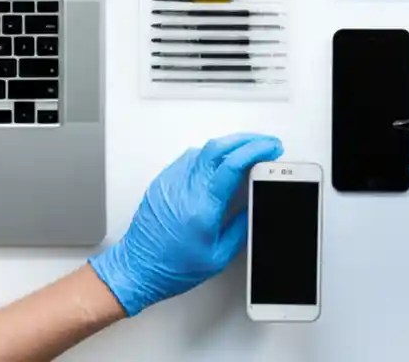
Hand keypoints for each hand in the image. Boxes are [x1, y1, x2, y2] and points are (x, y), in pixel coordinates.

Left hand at [89, 133, 283, 315]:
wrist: (137, 269)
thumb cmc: (172, 268)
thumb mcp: (218, 256)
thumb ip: (240, 227)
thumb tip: (254, 206)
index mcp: (202, 208)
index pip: (232, 165)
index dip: (256, 150)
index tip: (271, 148)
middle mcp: (184, 189)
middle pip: (218, 148)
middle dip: (246, 140)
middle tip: (264, 143)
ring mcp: (171, 182)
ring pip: (203, 149)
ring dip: (228, 145)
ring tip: (246, 151)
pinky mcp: (163, 182)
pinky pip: (189, 158)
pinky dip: (209, 154)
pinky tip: (220, 161)